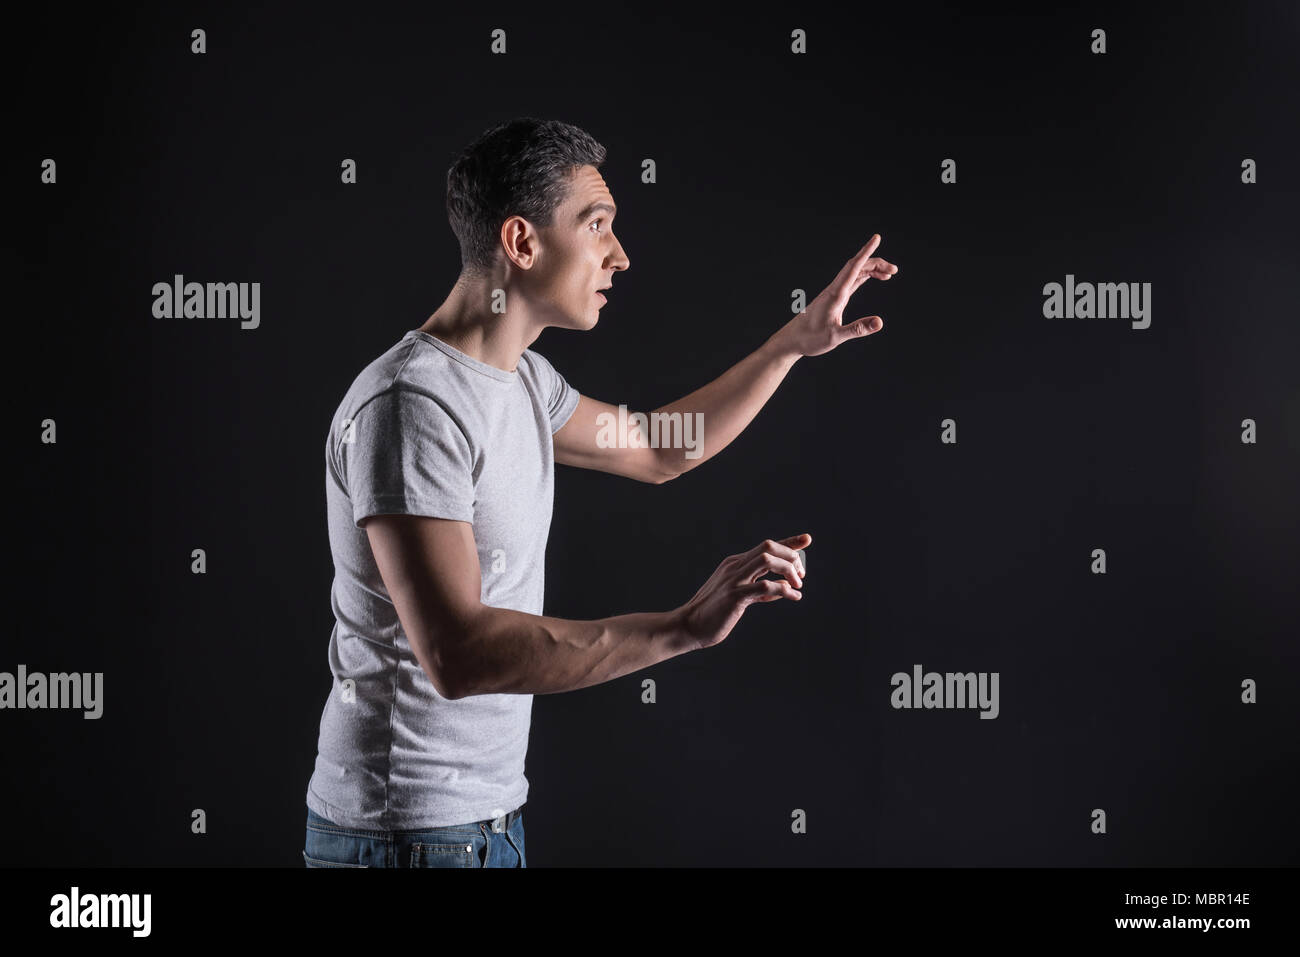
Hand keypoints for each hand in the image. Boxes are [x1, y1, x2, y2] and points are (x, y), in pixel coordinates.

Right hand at [676, 533, 810, 651]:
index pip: (766, 547)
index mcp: (735, 564)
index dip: (789, 542)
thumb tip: (781, 590)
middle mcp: (735, 567)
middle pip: (769, 547)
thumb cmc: (713, 614)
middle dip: (791, 556)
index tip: (807, 539)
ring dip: (787, 570)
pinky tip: (793, 597)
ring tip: (797, 585)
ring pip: (767, 560)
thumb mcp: (738, 597)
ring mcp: (733, 580)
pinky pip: (764, 586)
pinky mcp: (734, 596)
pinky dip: (783, 590)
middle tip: (801, 575)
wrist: (687, 626)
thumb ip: (758, 591)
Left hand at [774, 234, 896, 357]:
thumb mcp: (836, 337)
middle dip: (876, 262)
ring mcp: (834, 293)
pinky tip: (871, 277)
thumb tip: (879, 322)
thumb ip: (857, 329)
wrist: (792, 340)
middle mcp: (835, 290)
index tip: (876, 238)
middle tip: (895, 269)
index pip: (854, 267)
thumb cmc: (810, 339)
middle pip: (857, 267)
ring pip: (855, 273)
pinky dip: (864, 277)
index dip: (866, 251)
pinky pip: (851, 282)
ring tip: (889, 273)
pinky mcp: (834, 299)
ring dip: (872, 269)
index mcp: (835, 294)